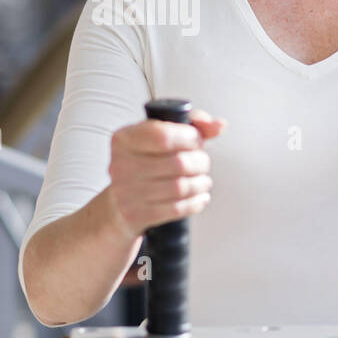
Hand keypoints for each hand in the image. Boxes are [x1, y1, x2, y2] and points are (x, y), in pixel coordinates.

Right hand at [106, 109, 224, 239]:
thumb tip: (218, 125)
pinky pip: (177, 209)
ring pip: (180, 187)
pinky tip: (199, 196)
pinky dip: (195, 202)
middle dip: (200, 162)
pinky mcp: (137, 214)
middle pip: (178, 162)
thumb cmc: (144, 164)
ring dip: (201, 183)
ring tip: (203, 180)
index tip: (197, 140)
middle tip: (202, 163)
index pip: (164, 135)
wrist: (119, 205)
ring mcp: (128, 192)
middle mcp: (122, 164)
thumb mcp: (160, 136)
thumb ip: (191, 124)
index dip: (189, 137)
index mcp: (125, 138)